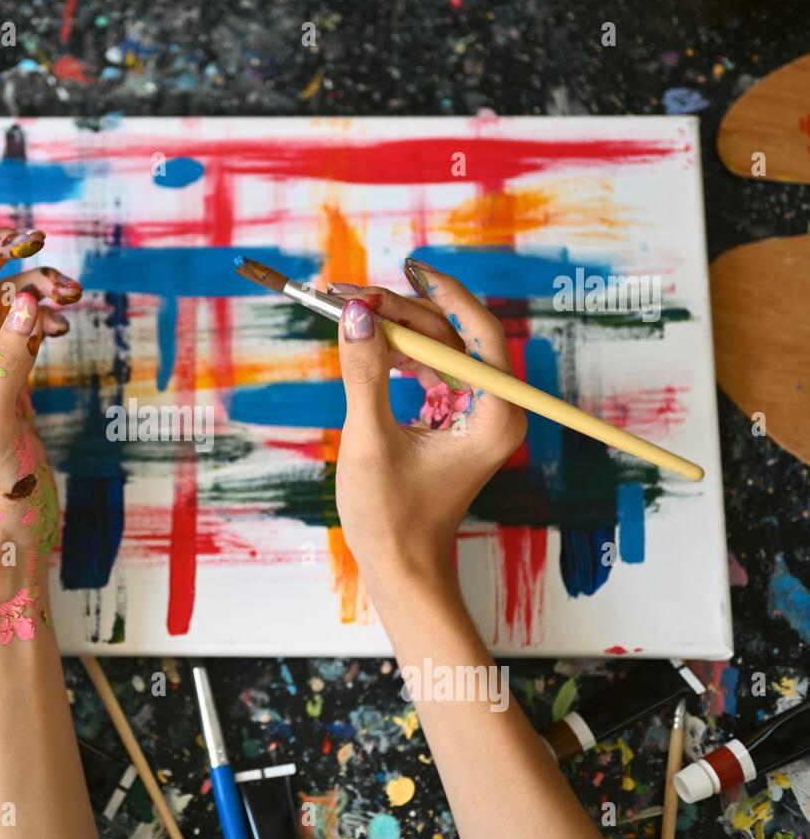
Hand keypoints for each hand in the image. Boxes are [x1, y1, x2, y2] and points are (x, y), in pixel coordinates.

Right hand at [333, 259, 526, 605]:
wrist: (400, 569)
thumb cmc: (390, 517)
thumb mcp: (370, 440)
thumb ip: (364, 372)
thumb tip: (354, 312)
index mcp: (493, 415)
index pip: (479, 332)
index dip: (442, 295)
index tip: (405, 269)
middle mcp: (492, 410)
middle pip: (453, 336)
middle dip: (401, 312)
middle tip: (345, 296)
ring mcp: (473, 415)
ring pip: (438, 350)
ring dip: (394, 330)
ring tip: (345, 313)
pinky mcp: (452, 422)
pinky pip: (429, 371)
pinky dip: (397, 355)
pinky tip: (367, 346)